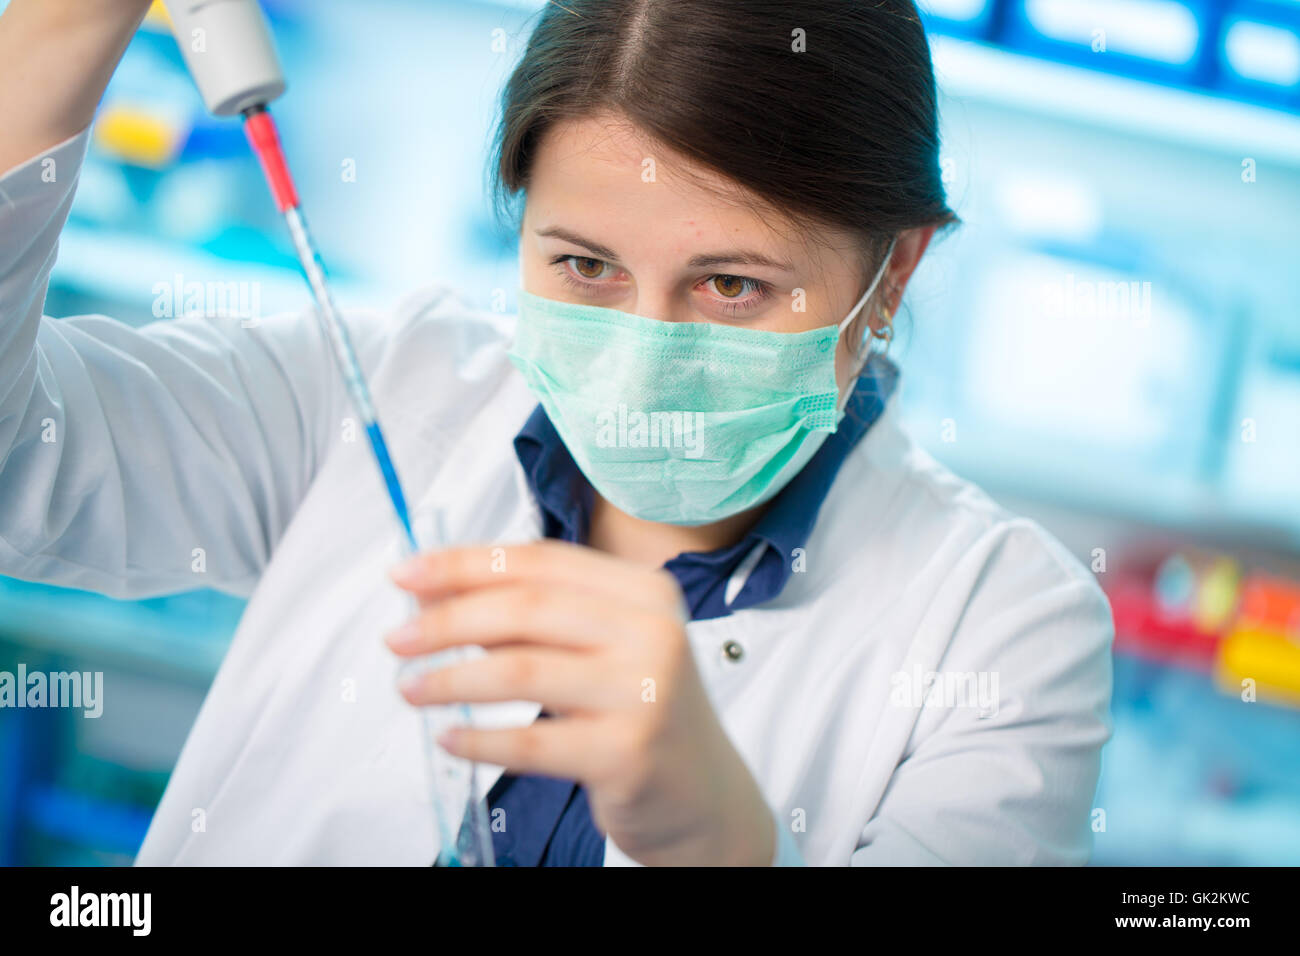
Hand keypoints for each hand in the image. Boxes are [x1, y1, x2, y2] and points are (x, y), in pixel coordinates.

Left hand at [385, 539, 776, 865]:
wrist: (701, 794)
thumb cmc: (639, 710)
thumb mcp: (597, 649)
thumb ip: (527, 616)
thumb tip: (432, 592)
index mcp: (643, 591)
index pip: (540, 560)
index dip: (465, 563)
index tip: (407, 575)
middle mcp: (652, 632)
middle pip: (527, 608)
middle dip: (447, 620)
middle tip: (397, 639)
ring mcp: (645, 691)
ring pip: (521, 669)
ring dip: (451, 679)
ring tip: (410, 689)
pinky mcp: (628, 751)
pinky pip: (531, 740)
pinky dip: (479, 738)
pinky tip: (450, 738)